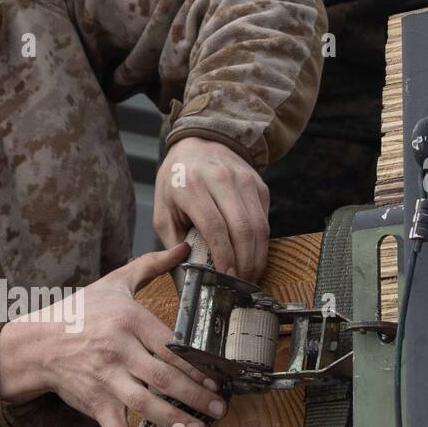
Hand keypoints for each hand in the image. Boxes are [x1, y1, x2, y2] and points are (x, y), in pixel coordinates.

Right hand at [0, 243, 226, 426]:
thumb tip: (183, 246)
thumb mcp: (113, 283)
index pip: (170, 345)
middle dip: (195, 395)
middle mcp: (118, 350)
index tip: (218, 376)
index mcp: (128, 320)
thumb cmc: (78, 312)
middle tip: (220, 407)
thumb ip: (150, 266)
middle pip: (164, 376)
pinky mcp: (93, 402)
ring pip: (145, 403)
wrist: (36, 343)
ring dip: (174, 420)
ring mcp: (105, 379)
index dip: (196, 364)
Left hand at [154, 135, 268, 282]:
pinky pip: (264, 219)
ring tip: (249, 275)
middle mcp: (221, 179)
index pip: (214, 227)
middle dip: (245, 262)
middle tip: (240, 282)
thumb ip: (172, 243)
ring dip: (257, 256)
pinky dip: (261, 242)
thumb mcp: (163, 210)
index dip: (224, 256)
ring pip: (259, 226)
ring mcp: (243, 180)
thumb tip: (185, 275)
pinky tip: (252, 256)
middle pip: (242, 228)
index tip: (226, 276)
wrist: (198, 144)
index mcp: (192, 186)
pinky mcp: (258, 184)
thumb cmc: (177, 181)